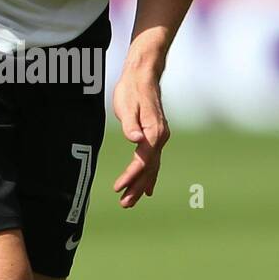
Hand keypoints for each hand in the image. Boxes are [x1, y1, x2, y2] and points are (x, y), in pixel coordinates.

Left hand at [112, 60, 169, 207]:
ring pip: (152, 167)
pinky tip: (148, 188)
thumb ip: (130, 125)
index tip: (118, 188)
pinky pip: (154, 161)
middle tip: (125, 204)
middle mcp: (160, 138)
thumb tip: (136, 140)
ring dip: (142, 185)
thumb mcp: (126, 106)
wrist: (143, 75)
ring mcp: (160, 138)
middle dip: (137, 187)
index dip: (130, 176)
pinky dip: (150, 175)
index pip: (142, 161)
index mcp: (154, 133)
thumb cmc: (132, 89)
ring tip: (132, 201)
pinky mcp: (156, 136)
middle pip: (149, 169)